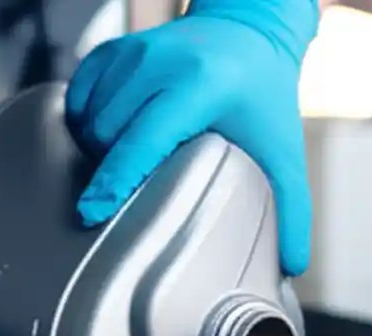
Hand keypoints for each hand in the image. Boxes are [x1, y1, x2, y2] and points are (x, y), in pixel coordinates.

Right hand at [65, 0, 319, 275]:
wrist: (250, 31)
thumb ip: (293, 210)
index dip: (115, 180)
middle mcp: (162, 62)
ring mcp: (135, 51)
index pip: (144, 138)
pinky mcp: (116, 48)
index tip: (91, 213)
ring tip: (123, 166)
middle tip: (130, 193)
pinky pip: (79, 93)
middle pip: (108, 131)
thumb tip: (291, 267)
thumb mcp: (285, 153)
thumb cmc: (264, 96)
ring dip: (95, 148)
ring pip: (89, 114)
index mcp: (202, 85)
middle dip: (109, 169)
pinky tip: (107, 139)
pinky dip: (84, 120)